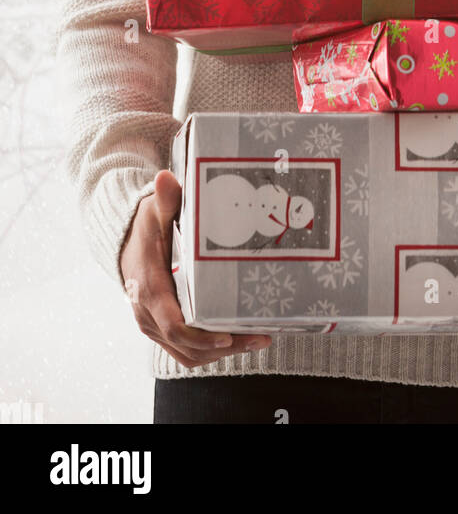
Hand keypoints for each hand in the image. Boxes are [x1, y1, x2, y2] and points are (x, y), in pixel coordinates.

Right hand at [120, 169, 272, 369]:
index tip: (227, 336)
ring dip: (221, 353)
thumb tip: (165, 178)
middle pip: (187, 346)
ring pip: (187, 354)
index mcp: (150, 289)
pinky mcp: (162, 327)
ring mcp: (154, 325)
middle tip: (260, 336)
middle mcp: (149, 314)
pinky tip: (238, 340)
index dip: (200, 335)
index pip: (174, 324)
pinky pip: (184, 349)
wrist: (123, 242)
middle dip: (224, 347)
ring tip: (257, 339)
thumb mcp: (154, 210)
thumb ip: (165, 198)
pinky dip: (209, 350)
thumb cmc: (143, 226)